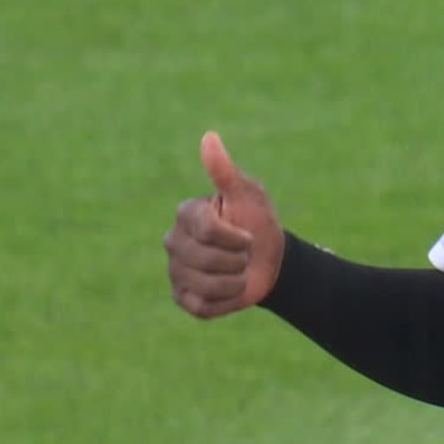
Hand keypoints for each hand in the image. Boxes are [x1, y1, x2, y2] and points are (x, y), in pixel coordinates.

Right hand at [164, 131, 285, 318]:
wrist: (270, 260)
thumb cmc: (257, 222)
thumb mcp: (248, 195)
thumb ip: (225, 171)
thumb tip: (209, 137)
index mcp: (186, 214)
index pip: (208, 230)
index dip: (237, 236)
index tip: (248, 232)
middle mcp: (173, 241)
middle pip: (207, 259)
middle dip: (238, 259)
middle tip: (244, 254)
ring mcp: (175, 271)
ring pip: (206, 284)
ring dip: (235, 280)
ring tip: (238, 270)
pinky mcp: (183, 298)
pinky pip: (203, 306)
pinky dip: (226, 300)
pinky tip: (230, 289)